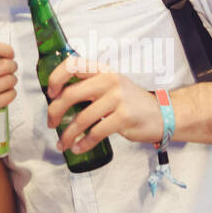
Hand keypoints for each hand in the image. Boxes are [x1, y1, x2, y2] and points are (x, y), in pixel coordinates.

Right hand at [0, 41, 17, 140]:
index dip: (6, 49)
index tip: (10, 53)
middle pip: (3, 64)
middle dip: (12, 65)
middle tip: (12, 68)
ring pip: (8, 81)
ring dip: (12, 80)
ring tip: (9, 81)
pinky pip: (7, 97)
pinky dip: (11, 93)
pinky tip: (7, 92)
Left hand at [45, 56, 163, 152]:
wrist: (161, 114)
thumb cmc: (130, 103)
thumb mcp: (110, 87)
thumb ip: (88, 88)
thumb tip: (57, 101)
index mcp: (103, 70)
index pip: (73, 64)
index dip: (56, 78)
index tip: (50, 93)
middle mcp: (109, 80)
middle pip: (70, 94)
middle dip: (55, 112)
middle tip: (51, 123)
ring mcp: (118, 98)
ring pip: (81, 118)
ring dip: (67, 134)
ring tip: (63, 144)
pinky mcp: (124, 117)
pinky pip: (96, 132)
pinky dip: (83, 143)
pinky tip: (78, 147)